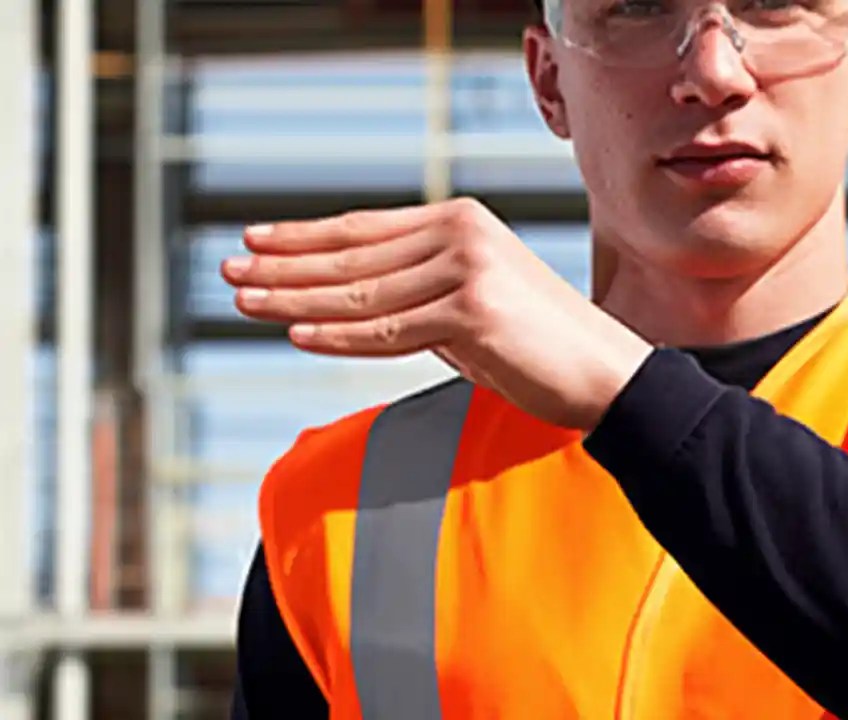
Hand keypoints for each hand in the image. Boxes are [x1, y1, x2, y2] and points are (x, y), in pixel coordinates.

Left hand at [219, 198, 652, 429]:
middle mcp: (461, 233)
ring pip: (361, 291)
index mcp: (461, 220)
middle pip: (352, 253)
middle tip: (229, 271)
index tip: (254, 241)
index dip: (303, 236)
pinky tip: (295, 330)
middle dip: (284, 265)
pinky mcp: (472, 311)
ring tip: (245, 300)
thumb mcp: (473, 300)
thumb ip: (419, 288)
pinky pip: (387, 330)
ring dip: (294, 297)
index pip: (363, 228)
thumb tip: (352, 294)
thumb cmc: (541, 344)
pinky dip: (337, 333)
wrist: (605, 373)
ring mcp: (467, 270)